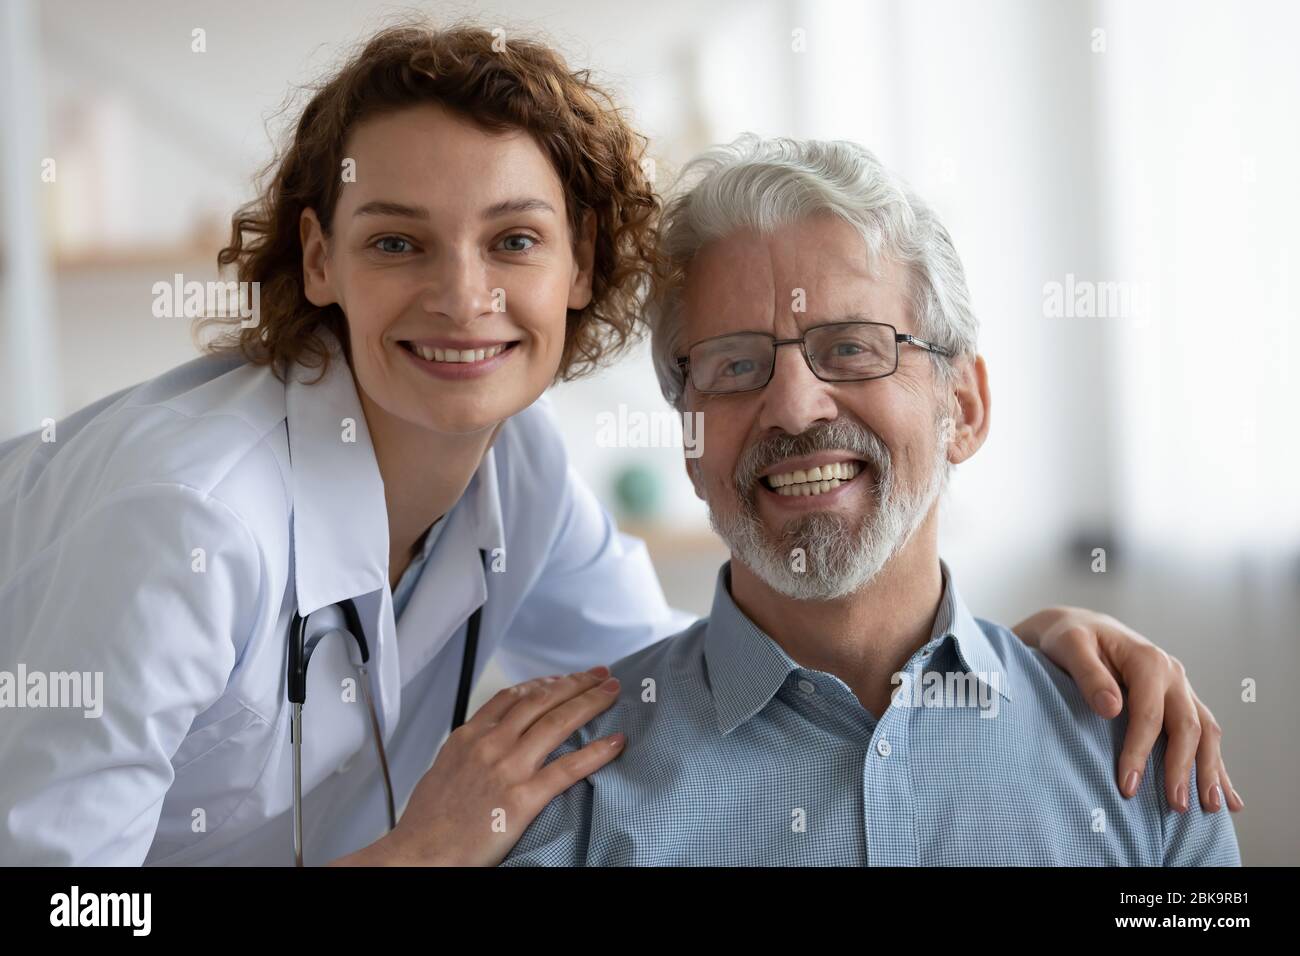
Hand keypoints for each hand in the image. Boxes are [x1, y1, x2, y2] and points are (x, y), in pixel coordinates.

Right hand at [335, 667, 624, 865]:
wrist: (419, 853)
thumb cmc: (427, 822)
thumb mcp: (443, 770)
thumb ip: (468, 751)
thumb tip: (485, 747)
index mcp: (468, 737)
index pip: (512, 697)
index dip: (543, 683)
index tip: (563, 678)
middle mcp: (490, 745)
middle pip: (541, 700)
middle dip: (575, 683)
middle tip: (599, 675)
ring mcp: (508, 768)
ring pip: (558, 723)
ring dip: (590, 702)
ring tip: (612, 692)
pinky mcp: (523, 798)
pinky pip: (568, 768)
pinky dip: (596, 752)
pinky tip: (615, 742)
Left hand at [1012, 606, 1242, 813]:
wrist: (1082, 628)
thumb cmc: (1071, 637)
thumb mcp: (1070, 645)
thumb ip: (1088, 674)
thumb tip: (1111, 708)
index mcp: (1149, 660)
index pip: (1150, 714)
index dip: (1140, 751)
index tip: (1128, 785)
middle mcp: (1173, 674)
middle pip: (1187, 726)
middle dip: (1182, 768)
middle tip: (1176, 806)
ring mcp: (1181, 688)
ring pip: (1206, 732)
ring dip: (1210, 770)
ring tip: (1211, 808)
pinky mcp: (1181, 701)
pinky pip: (1206, 734)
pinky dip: (1216, 764)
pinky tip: (1226, 795)